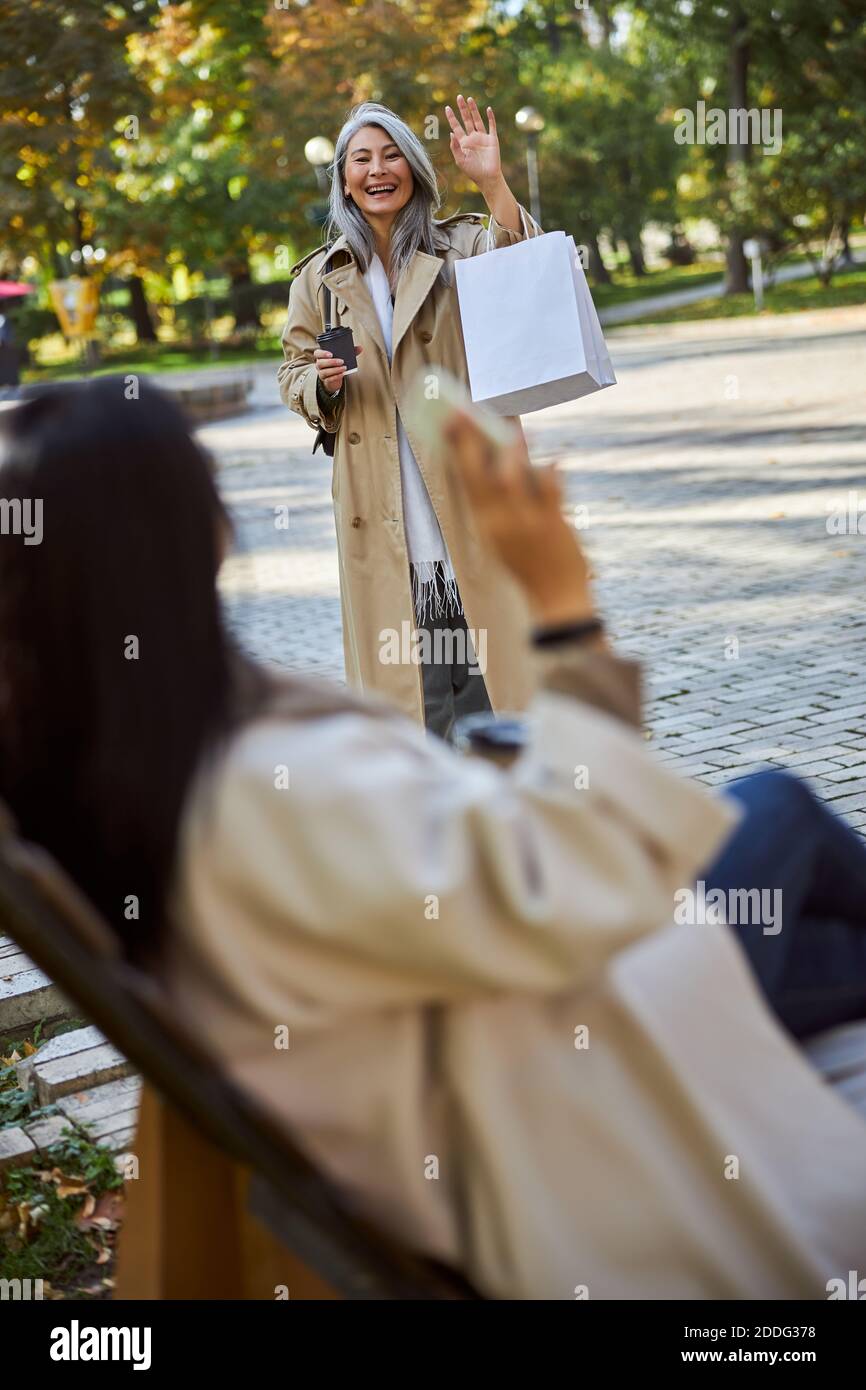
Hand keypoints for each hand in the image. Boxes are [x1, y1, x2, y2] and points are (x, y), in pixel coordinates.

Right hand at [314, 344, 362, 392]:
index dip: (322, 353)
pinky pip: (329, 379)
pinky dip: (336, 376)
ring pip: (324, 372)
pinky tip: (343, 374)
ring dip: (335, 370)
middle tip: (341, 361)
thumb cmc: (337, 364)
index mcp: (321, 356)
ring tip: (344, 368)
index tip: (331, 354)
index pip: (317, 353)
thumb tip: (360, 348)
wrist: (334, 378)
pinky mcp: (326, 381)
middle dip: (331, 362)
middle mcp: (319, 365)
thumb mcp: (342, 356)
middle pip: (320, 363)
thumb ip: (350, 352)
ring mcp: (322, 373)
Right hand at [444, 408, 595, 627]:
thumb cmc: (532, 561)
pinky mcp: (552, 524)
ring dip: (512, 451)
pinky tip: (553, 459)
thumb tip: (501, 455)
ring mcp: (525, 523)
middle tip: (463, 409)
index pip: (465, 480)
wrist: (556, 597)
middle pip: (479, 474)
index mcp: (485, 525)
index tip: (449, 420)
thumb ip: (499, 501)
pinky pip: (549, 489)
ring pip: (511, 479)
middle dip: (469, 440)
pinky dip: (550, 471)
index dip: (457, 449)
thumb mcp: (504, 534)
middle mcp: (499, 523)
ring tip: (515, 430)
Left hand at [445, 96, 502, 191]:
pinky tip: (488, 109)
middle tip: (459, 97)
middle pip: (466, 119)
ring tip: (469, 99)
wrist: (487, 177)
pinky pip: (491, 126)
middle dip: (462, 109)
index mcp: (464, 142)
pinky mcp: (492, 139)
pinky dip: (490, 117)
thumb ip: (455, 147)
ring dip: (473, 109)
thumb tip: (451, 133)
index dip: (452, 117)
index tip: (447, 108)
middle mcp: (472, 138)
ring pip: (477, 120)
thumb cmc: (472, 171)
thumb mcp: (460, 160)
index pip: (456, 127)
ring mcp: (482, 137)